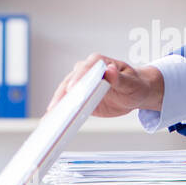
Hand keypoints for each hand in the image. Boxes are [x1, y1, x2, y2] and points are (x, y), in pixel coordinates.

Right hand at [44, 53, 163, 117]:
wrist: (134, 94)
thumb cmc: (135, 85)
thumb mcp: (131, 83)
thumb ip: (120, 78)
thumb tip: (110, 70)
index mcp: (99, 62)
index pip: (86, 68)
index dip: (78, 77)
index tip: (73, 88)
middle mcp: (87, 71)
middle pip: (71, 81)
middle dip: (63, 95)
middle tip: (56, 108)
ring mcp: (80, 84)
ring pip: (65, 93)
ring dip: (57, 105)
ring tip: (50, 119)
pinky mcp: (79, 98)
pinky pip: (68, 104)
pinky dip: (60, 112)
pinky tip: (53, 122)